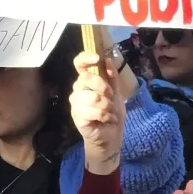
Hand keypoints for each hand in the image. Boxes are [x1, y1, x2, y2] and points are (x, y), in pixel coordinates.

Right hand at [71, 51, 125, 174]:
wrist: (111, 136)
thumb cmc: (112, 113)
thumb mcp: (117, 92)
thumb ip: (112, 77)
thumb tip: (108, 59)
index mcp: (86, 81)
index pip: (79, 64)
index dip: (85, 58)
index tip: (97, 58)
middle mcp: (78, 90)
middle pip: (86, 79)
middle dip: (104, 88)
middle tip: (111, 98)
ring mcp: (76, 104)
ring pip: (93, 97)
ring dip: (107, 106)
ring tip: (110, 113)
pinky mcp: (77, 117)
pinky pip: (94, 111)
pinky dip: (105, 116)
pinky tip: (106, 120)